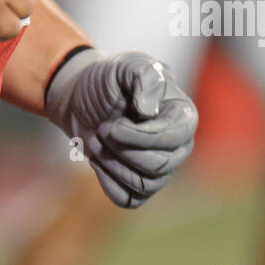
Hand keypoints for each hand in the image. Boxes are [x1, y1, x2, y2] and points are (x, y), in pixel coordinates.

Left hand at [45, 49, 197, 207]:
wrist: (81, 96)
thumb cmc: (109, 79)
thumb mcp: (126, 66)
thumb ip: (144, 77)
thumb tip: (149, 112)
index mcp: (183, 116)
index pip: (171, 139)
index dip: (139, 137)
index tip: (110, 125)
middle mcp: (178, 145)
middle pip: (159, 165)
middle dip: (122, 150)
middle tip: (102, 129)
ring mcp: (160, 168)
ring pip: (144, 185)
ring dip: (112, 163)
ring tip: (97, 138)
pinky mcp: (139, 184)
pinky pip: (128, 199)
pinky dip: (108, 182)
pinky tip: (97, 160)